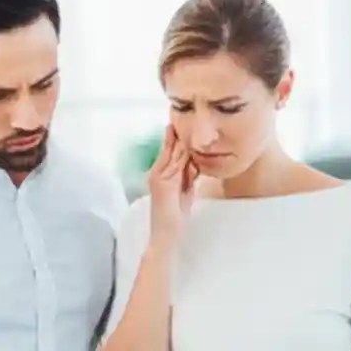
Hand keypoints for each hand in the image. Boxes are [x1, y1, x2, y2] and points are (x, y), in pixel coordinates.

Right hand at [147, 125, 198, 248]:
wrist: (165, 234)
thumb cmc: (174, 216)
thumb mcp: (184, 192)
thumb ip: (188, 176)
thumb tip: (194, 162)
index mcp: (160, 174)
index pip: (169, 150)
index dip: (175, 136)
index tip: (180, 123)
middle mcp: (156, 172)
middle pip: (171, 148)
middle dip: (179, 133)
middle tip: (180, 116)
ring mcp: (158, 177)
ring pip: (175, 153)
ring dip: (183, 140)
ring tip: (183, 124)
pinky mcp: (163, 182)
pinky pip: (177, 164)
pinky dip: (183, 154)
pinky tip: (186, 141)